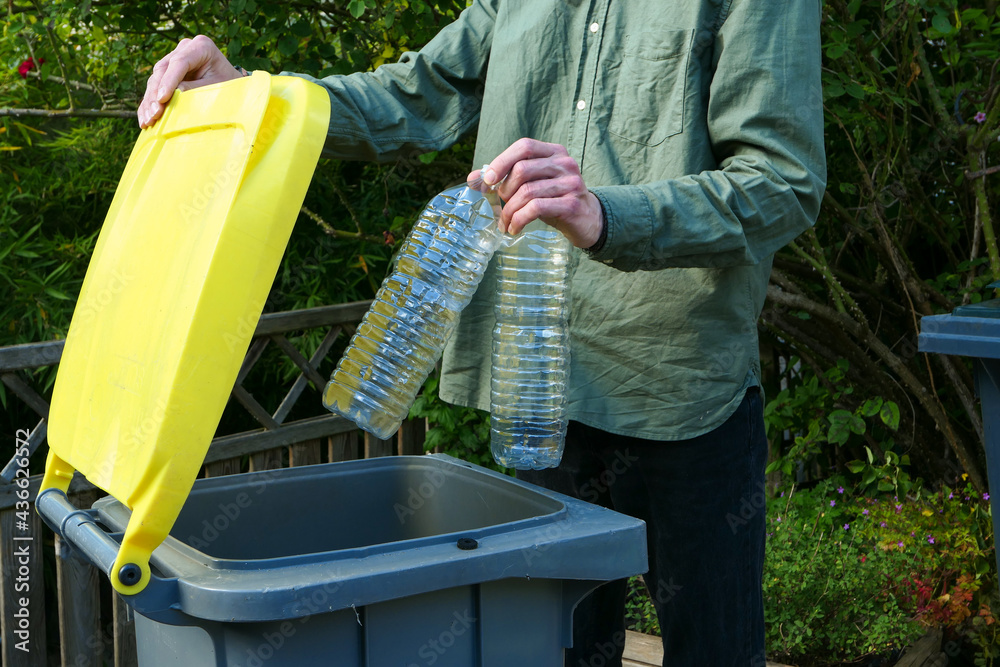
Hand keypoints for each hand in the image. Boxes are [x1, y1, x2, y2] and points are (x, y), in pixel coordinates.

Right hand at [137, 35, 242, 128]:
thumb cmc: (230, 86)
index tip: (162, 99)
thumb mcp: (217, 87)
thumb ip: (196, 89)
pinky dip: (149, 103)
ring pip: (155, 78)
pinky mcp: (168, 71)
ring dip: (149, 101)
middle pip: (163, 70)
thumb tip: (170, 97)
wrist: (233, 85)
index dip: (169, 81)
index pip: (180, 62)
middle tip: (154, 115)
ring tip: (147, 121)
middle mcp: (184, 48)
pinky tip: (144, 118)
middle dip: (156, 94)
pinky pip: (154, 86)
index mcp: (201, 46)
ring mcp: (174, 58)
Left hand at [467, 139, 603, 248]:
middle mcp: (564, 163)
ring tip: (505, 223)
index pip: (524, 146)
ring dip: (509, 211)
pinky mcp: (571, 204)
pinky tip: (515, 228)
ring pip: (527, 192)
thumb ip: (507, 178)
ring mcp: (571, 183)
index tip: (487, 180)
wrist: (588, 220)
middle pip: (523, 170)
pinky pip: (536, 208)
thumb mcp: (533, 184)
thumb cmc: (555, 199)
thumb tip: (473, 178)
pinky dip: (519, 219)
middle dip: (504, 191)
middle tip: (501, 206)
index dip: (502, 161)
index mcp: (554, 152)